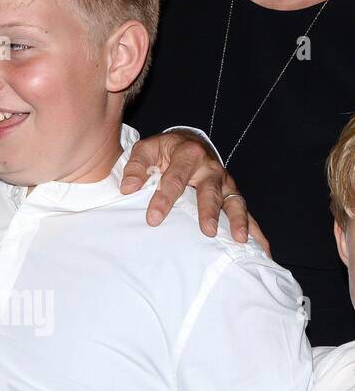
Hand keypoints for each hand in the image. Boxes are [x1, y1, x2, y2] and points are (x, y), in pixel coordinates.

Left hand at [121, 131, 268, 251]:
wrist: (186, 142)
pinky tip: (262, 248)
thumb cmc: (163, 150)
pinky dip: (255, 229)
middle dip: (208, 211)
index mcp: (187, 154)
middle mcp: (210, 167)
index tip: (154, 219)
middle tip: (207, 231)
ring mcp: (224, 181)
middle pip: (210, 191)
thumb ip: (135, 167)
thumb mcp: (145, 150)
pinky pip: (245, 211)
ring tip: (240, 240)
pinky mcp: (231, 193)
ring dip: (238, 220)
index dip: (164, 199)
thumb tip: (127, 188)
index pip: (175, 178)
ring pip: (234, 201)